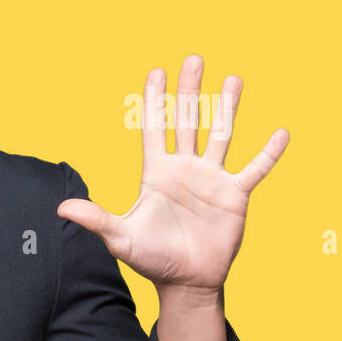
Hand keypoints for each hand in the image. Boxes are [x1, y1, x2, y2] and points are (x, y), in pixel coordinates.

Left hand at [56, 54, 288, 292]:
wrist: (185, 282)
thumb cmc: (151, 259)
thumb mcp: (120, 238)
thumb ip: (96, 219)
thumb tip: (61, 208)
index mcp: (156, 173)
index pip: (154, 128)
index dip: (154, 101)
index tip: (156, 71)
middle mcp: (185, 169)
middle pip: (187, 121)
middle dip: (189, 90)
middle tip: (193, 58)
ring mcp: (211, 180)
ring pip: (221, 135)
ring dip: (227, 108)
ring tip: (234, 80)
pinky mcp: (235, 196)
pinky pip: (255, 169)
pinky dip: (268, 153)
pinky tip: (280, 132)